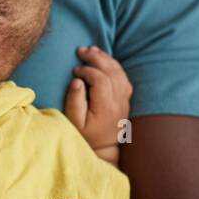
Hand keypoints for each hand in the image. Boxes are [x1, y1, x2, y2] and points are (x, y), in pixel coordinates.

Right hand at [65, 45, 132, 159]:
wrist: (103, 149)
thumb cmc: (84, 136)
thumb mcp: (74, 122)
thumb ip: (74, 101)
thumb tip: (77, 81)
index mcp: (105, 108)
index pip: (101, 80)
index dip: (88, 71)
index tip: (75, 70)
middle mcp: (118, 102)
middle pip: (111, 72)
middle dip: (96, 58)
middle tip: (81, 50)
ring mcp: (124, 100)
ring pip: (119, 72)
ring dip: (106, 59)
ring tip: (92, 50)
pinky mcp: (125, 99)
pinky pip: (123, 77)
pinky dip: (114, 65)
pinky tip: (104, 60)